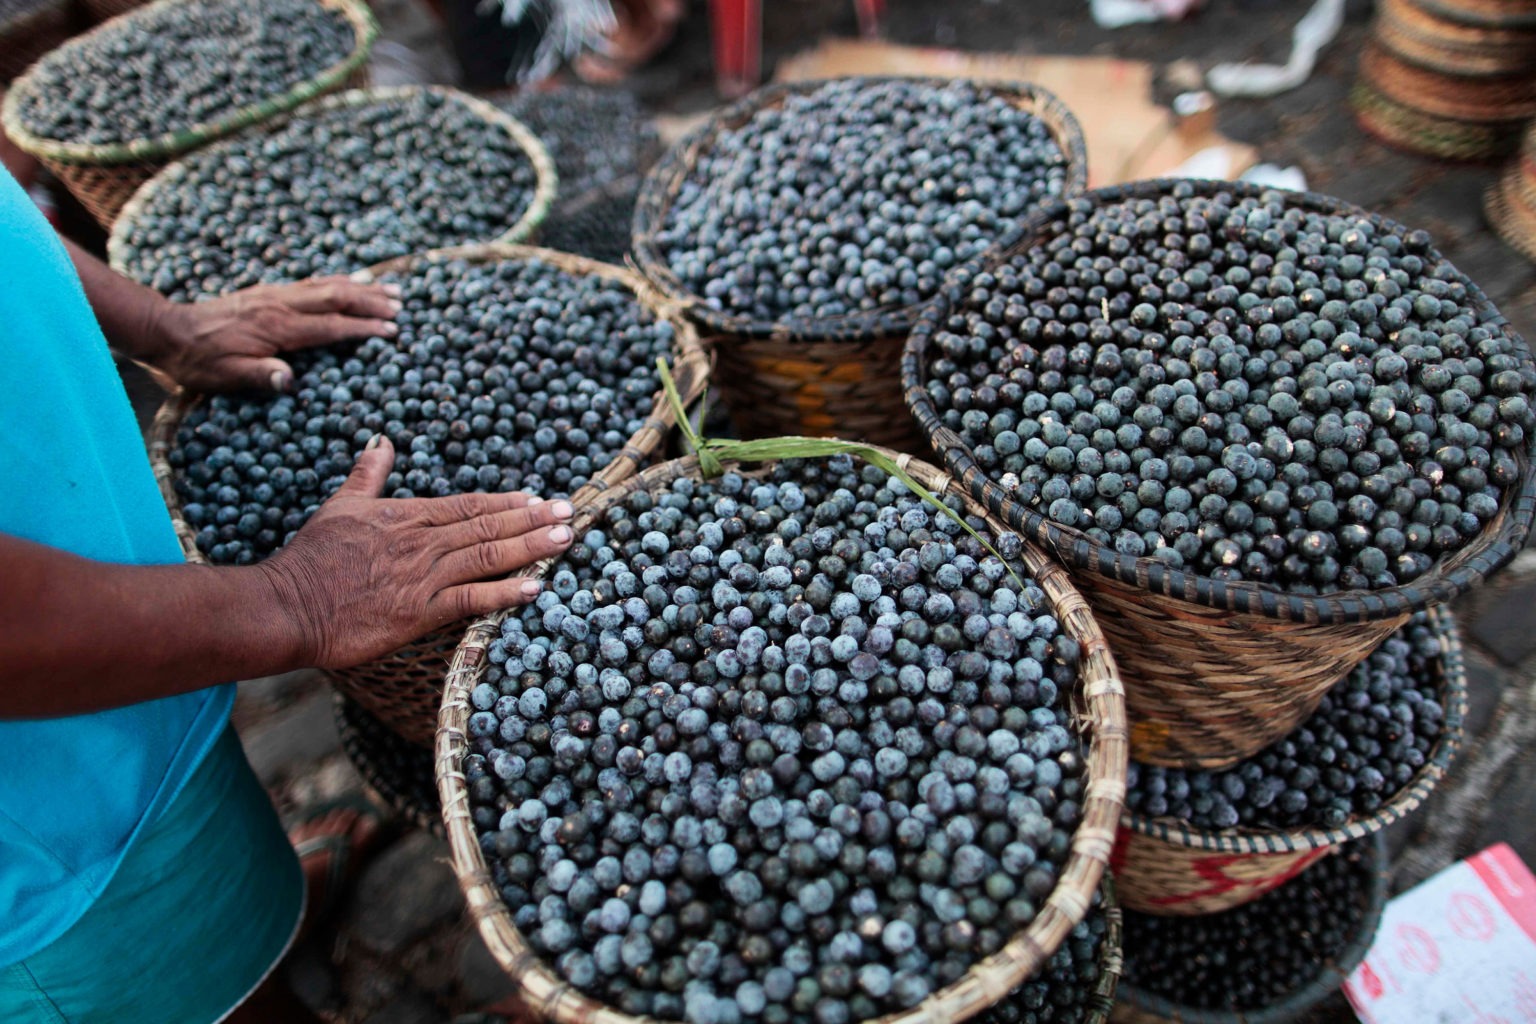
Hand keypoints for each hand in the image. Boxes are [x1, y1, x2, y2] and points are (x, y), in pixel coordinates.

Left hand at [151, 277, 402, 393]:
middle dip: (372, 299)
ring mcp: (274, 294)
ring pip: (326, 284)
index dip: (363, 327)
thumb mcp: (226, 376)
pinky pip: (311, 282)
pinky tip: (349, 282)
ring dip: (360, 286)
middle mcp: (280, 304)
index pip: (330, 325)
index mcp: (276, 327)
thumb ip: (260, 376)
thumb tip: (290, 379)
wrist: (168, 331)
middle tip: (402, 304)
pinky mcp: (267, 292)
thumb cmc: (199, 361)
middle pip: (335, 296)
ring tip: (389, 288)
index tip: (391, 330)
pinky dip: (336, 281)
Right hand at [257, 437, 574, 669]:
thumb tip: (381, 441)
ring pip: (487, 555)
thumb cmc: (311, 557)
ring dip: (530, 546)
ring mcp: (422, 577)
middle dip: (532, 519)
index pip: (468, 505)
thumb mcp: (340, 505)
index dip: (507, 502)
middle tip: (570, 513)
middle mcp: (422, 542)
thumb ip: (368, 474)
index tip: (538, 498)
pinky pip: (471, 599)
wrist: (287, 603)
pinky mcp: (418, 612)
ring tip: (565, 539)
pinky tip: (535, 586)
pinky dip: (505, 592)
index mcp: (407, 516)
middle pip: (487, 525)